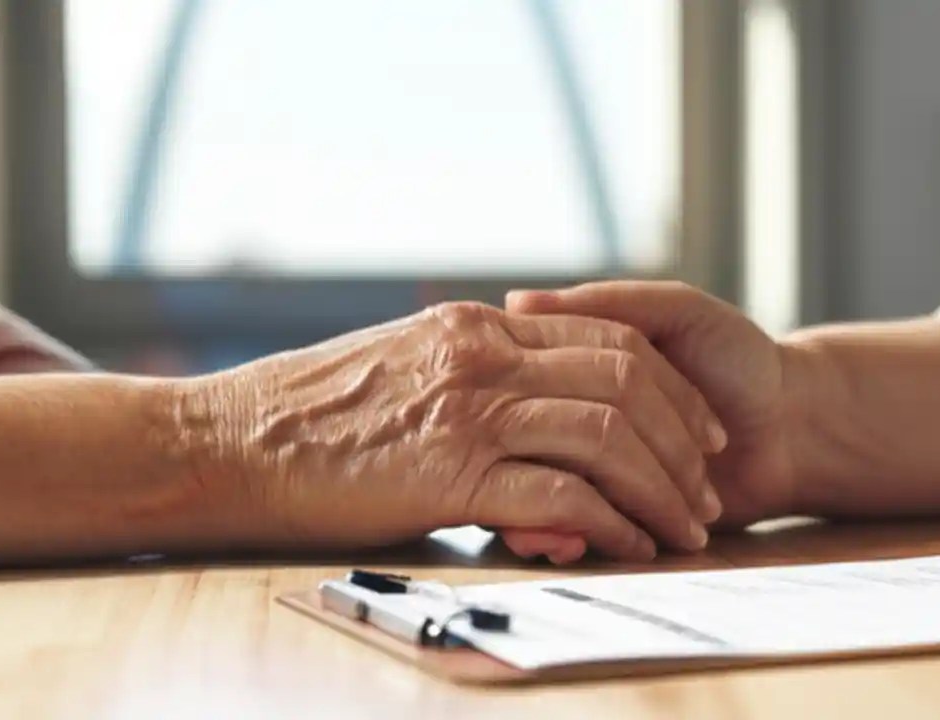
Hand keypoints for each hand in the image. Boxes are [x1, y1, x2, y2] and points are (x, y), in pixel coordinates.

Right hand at [176, 302, 727, 560]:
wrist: (231, 441)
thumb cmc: (307, 417)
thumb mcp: (403, 368)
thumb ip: (471, 377)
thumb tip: (523, 412)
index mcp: (476, 328)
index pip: (608, 336)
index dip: (670, 384)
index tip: (697, 427)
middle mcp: (483, 356)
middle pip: (627, 379)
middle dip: (686, 436)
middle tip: (708, 484)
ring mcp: (468, 410)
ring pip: (608, 434)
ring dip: (662, 485)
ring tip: (687, 525)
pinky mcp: (448, 471)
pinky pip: (560, 493)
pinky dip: (610, 520)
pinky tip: (629, 543)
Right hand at [506, 283, 795, 531]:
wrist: (794, 428)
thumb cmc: (738, 356)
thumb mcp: (675, 311)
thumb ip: (608, 304)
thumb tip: (517, 302)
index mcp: (572, 367)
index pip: (522, 378)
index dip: (516, 387)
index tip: (505, 394)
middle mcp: (571, 419)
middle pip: (526, 444)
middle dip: (539, 461)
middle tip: (522, 466)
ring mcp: (589, 471)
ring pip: (542, 492)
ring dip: (561, 510)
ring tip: (568, 525)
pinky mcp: (612, 516)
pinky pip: (577, 532)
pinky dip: (582, 539)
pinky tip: (595, 543)